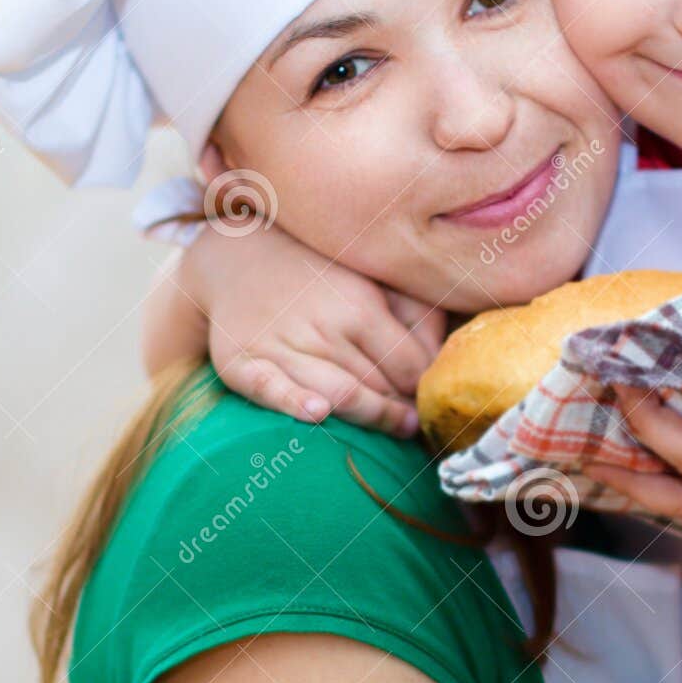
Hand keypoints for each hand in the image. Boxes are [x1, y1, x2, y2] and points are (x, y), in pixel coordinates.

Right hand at [185, 223, 444, 435]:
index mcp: (359, 306)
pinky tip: (318, 414)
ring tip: (393, 426)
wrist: (240, 256)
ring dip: (371, 416)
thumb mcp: (375, 280)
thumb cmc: (321, 275)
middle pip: (379, 385)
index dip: (424, 391)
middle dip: (403, 409)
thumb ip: (415, 316)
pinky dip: (293, 402)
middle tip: (416, 423)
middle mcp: (323, 326)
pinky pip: (269, 388)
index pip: (410, 367)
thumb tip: (441, 360)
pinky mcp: (240, 362)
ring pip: (339, 394)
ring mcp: (280, 344)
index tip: (431, 403)